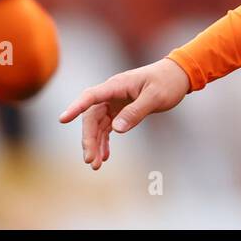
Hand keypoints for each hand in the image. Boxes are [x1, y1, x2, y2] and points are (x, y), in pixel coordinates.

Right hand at [58, 57, 191, 168]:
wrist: (178, 75)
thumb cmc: (167, 82)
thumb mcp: (155, 97)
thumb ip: (136, 112)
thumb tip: (116, 129)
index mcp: (116, 86)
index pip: (90, 96)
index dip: (75, 108)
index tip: (62, 120)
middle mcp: (111, 93)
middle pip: (91, 117)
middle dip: (88, 139)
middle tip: (90, 160)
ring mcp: (115, 102)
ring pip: (98, 125)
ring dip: (95, 144)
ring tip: (96, 165)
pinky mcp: (120, 109)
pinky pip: (107, 127)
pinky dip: (105, 141)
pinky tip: (106, 156)